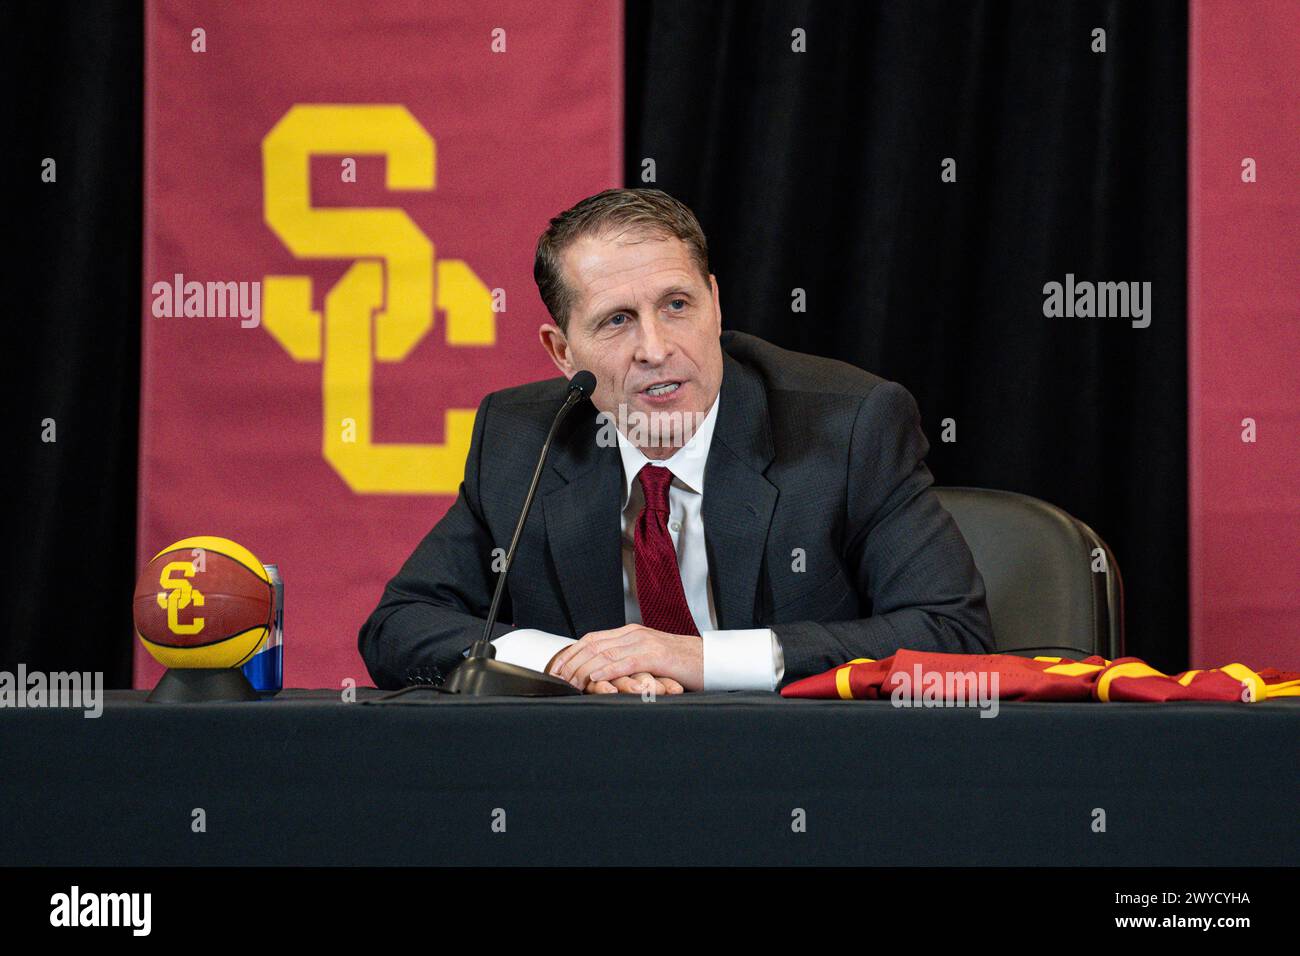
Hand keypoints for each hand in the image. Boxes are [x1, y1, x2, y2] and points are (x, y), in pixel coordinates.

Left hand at [546, 623, 703, 691]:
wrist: (710, 660)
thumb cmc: (680, 664)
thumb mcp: (648, 659)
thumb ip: (627, 660)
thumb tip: (602, 674)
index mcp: (630, 633)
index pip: (591, 639)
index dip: (570, 653)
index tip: (555, 668)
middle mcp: (634, 634)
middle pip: (592, 644)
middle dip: (570, 661)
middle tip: (554, 678)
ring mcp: (645, 643)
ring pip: (604, 652)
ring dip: (582, 668)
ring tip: (567, 681)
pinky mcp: (656, 656)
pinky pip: (625, 662)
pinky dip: (606, 670)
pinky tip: (593, 679)